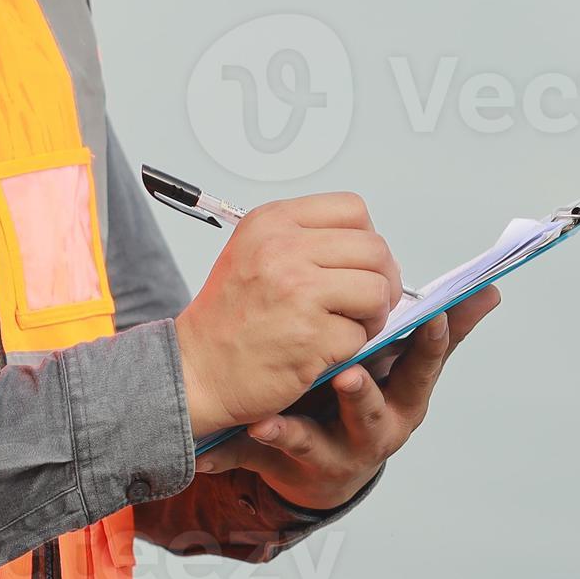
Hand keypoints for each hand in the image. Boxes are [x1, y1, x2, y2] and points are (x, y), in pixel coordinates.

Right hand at [172, 193, 402, 438]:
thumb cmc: (228, 317)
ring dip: (372, 315)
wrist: (197, 368)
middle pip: (374, 250)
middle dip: (382, 279)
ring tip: (348, 325)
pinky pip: (360, 335)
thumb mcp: (252, 252)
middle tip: (368, 303)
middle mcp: (283, 250)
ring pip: (377, 290)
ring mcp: (298, 292)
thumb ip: (303, 239)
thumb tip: (366, 246)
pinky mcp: (311, 336)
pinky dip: (349, 347)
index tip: (360, 264)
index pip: (352, 210)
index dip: (366, 239)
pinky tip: (323, 349)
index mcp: (272, 223)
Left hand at [217, 287, 499, 508]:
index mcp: (403, 398)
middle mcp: (373, 428)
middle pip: (373, 412)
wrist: (326, 456)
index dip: (430, 345)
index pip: (422, 368)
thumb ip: (441, 329)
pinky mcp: (289, 462)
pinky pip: (265, 455)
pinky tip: (229, 437)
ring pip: (317, 442)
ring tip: (273, 418)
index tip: (432, 319)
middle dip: (362, 395)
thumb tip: (491, 289)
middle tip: (348, 373)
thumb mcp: (404, 365)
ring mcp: (332, 451)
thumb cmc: (369, 394)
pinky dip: (246, 446)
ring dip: (298, 431)